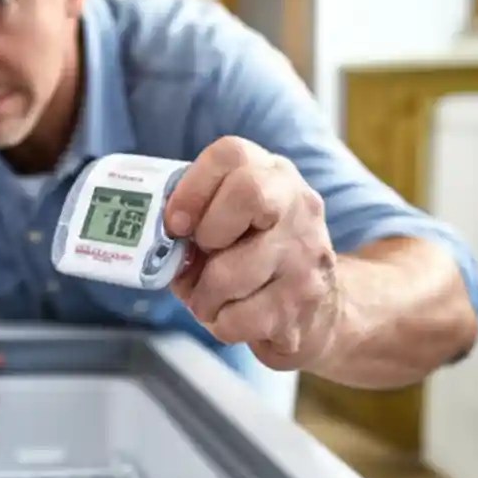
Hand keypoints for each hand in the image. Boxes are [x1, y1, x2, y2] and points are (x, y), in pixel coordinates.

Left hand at [165, 136, 343, 371]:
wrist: (320, 308)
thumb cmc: (251, 259)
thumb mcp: (227, 224)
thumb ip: (193, 220)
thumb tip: (156, 240)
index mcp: (270, 174)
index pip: (231, 154)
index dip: (192, 187)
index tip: (175, 223)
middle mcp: (297, 205)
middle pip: (248, 194)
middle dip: (207, 234)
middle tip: (202, 256)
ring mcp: (305, 253)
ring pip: (230, 273)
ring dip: (204, 296)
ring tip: (210, 298)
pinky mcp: (302, 301)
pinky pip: (238, 318)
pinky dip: (222, 324)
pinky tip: (235, 316)